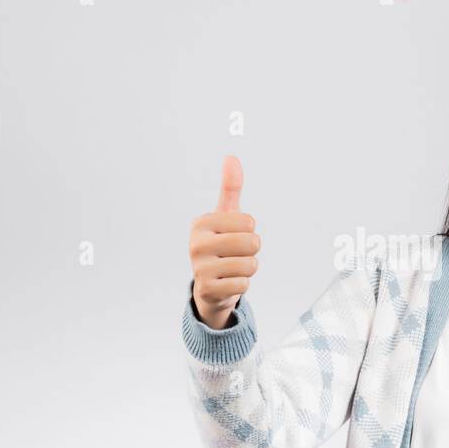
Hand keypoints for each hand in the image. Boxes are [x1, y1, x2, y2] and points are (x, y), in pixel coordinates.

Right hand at [189, 154, 259, 329]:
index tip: (233, 236)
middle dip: (252, 251)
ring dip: (248, 269)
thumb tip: (232, 157)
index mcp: (201, 223)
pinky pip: (244, 284)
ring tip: (232, 268)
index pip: (249, 222)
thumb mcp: (225, 216)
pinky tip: (229, 282)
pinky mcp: (207, 290)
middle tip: (236, 254)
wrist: (210, 286)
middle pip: (252, 243)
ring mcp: (199, 268)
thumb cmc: (221, 245)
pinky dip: (242, 285)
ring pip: (250, 265)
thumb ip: (230, 189)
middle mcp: (196, 244)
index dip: (249, 230)